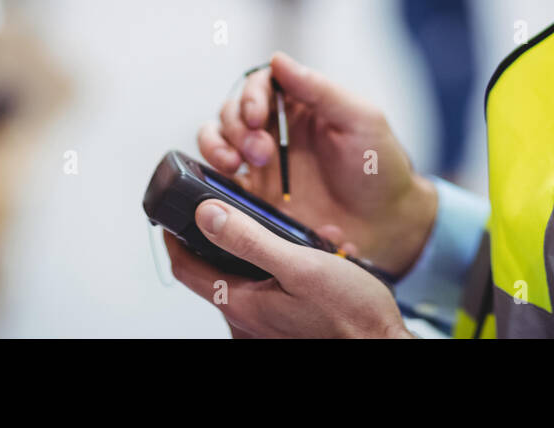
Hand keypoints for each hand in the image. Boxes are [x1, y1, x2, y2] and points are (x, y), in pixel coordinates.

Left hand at [165, 200, 411, 337]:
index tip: (172, 212)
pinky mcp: (287, 318)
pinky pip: (274, 284)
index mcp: (242, 302)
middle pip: (215, 269)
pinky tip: (319, 253)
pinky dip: (289, 262)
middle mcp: (249, 315)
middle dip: (231, 233)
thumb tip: (207, 215)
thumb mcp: (299, 265)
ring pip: (249, 273)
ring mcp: (267, 320)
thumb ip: (249, 240)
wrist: (381, 343)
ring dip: (269, 245)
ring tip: (300, 231)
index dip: (174, 236)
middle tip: (242, 209)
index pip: (186, 268)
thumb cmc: (349, 315)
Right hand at [198, 51, 436, 276]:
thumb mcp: (360, 120)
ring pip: (216, 140)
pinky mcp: (253, 198)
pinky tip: (226, 185)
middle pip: (233, 112)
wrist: (387, 226)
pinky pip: (219, 182)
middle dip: (237, 126)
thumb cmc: (381, 167)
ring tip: (233, 166)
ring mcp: (261, 165)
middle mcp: (275, 130)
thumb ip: (319, 89)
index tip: (256, 116)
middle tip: (260, 153)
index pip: (260, 85)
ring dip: (216, 146)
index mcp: (300, 106)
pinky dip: (211, 177)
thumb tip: (277, 58)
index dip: (251, 96)